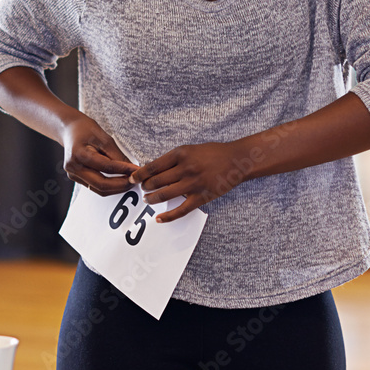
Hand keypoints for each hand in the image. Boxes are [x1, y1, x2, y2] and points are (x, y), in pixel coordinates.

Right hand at [61, 116, 135, 194]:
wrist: (69, 129)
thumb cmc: (85, 129)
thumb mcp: (104, 138)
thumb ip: (117, 155)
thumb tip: (131, 170)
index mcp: (79, 154)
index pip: (106, 167)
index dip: (124, 170)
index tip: (137, 171)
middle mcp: (73, 167)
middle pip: (101, 184)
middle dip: (121, 185)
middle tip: (135, 181)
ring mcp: (72, 174)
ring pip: (98, 189)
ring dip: (116, 188)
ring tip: (129, 181)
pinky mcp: (75, 178)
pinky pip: (95, 186)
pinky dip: (108, 186)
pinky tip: (118, 181)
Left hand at [130, 141, 244, 220]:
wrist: (237, 160)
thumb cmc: (212, 153)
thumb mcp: (189, 149)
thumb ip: (172, 159)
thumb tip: (151, 171)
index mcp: (181, 154)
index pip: (153, 166)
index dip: (139, 174)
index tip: (132, 179)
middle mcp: (186, 169)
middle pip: (156, 181)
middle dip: (145, 187)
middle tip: (142, 189)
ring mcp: (193, 184)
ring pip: (164, 195)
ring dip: (152, 199)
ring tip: (147, 199)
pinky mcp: (201, 198)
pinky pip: (180, 210)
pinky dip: (167, 216)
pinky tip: (158, 219)